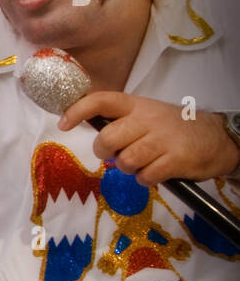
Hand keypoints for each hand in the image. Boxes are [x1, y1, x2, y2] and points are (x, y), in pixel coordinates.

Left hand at [59, 91, 239, 185]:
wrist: (218, 138)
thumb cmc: (174, 128)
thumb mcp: (147, 115)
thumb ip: (120, 120)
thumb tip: (84, 125)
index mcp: (137, 105)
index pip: (101, 100)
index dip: (78, 110)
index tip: (63, 123)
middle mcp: (147, 119)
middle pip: (107, 139)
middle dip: (105, 152)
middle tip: (117, 154)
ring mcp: (162, 139)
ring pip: (125, 160)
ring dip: (128, 168)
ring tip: (142, 163)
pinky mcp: (176, 160)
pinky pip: (145, 176)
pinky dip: (146, 179)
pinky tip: (156, 172)